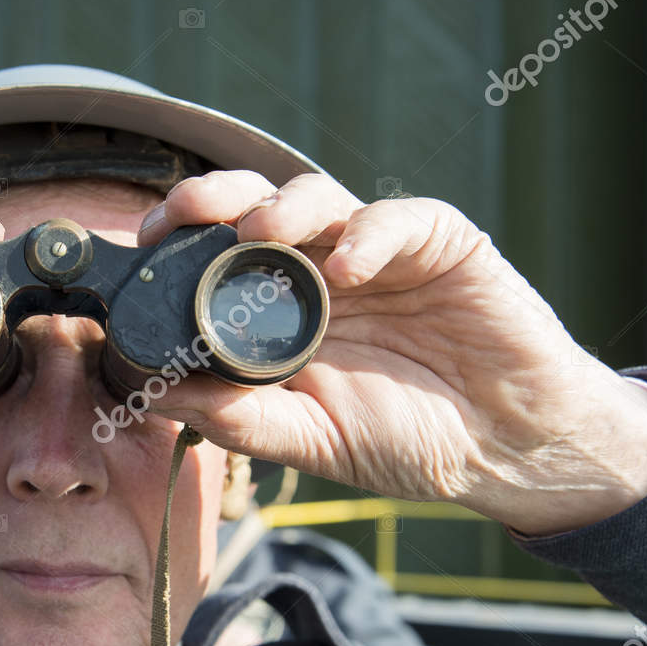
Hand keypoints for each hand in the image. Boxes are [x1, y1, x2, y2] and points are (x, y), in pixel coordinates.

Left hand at [137, 171, 646, 534]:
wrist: (509, 449)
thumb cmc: (409, 440)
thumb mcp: (312, 440)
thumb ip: (239, 420)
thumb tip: (154, 396)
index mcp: (285, 309)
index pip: (218, 256)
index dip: (178, 242)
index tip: (138, 249)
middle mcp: (324, 268)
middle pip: (256, 207)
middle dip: (212, 199)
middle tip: (178, 216)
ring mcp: (379, 252)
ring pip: (319, 197)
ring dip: (282, 207)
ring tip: (259, 233)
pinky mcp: (441, 242)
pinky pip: (399, 220)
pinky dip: (368, 236)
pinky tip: (348, 268)